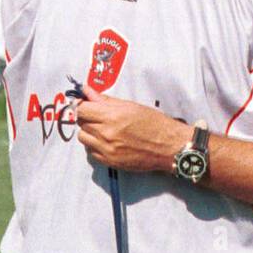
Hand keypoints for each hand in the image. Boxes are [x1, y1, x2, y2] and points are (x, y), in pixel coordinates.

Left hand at [74, 84, 191, 173]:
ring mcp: (107, 149)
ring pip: (83, 137)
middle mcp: (107, 134)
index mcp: (112, 116)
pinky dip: (95, 146)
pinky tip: (109, 141)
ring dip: (90, 132)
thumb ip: (105, 100)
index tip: (84, 105)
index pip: (80, 109)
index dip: (81, 105)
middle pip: (80, 123)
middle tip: (100, 117)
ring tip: (105, 130)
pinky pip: (91, 151)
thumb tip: (86, 91)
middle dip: (88, 118)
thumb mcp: (131, 106)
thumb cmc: (155, 125)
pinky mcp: (109, 162)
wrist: (171, 147)